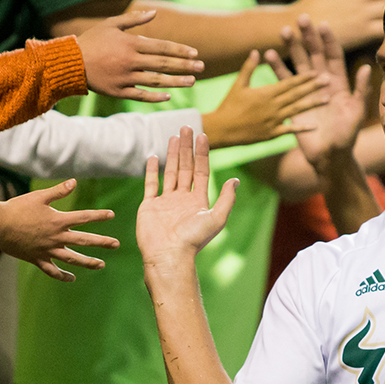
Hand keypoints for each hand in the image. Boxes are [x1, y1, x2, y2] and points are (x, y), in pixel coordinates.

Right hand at [0, 179, 118, 281]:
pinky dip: (62, 276)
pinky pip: (52, 271)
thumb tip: (75, 182)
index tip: (112, 215)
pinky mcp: (37, 259)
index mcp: (58, 221)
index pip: (84, 218)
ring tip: (101, 265)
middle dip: (102, 242)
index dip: (99, 216)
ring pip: (72, 259)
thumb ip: (59, 191)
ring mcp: (47, 250)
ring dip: (88, 262)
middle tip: (116, 244)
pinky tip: (72, 278)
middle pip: (84, 241)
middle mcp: (56, 237)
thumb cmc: (17, 208)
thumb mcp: (39, 197)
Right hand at [76, 10, 203, 102]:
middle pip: (163, 64)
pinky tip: (168, 96)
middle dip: (185, 66)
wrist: (70, 62)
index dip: (180, 51)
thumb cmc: (91, 41)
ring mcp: (125, 78)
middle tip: (202, 67)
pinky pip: (140, 95)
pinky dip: (155, 96)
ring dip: (176, 81)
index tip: (195, 54)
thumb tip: (154, 13)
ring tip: (192, 82)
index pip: (162, 47)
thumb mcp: (111, 24)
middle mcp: (130, 61)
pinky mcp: (118, 91)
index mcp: (130, 43)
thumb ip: (134, 19)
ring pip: (156, 81)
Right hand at [136, 127, 237, 266]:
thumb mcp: (216, 218)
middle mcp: (182, 199)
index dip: (202, 153)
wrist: (168, 255)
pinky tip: (153, 157)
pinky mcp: (149, 206)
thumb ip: (226, 198)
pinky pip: (151, 185)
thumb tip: (235, 180)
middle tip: (185, 128)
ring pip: (170, 172)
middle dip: (186, 148)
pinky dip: (152, 171)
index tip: (202, 136)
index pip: (201, 171)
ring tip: (173, 137)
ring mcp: (165, 202)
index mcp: (198, 200)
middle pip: (185, 167)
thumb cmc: (193, 240)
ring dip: (172, 155)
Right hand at [202, 50, 330, 148]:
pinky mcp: (271, 134)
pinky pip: (289, 130)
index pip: (288, 83)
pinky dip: (301, 128)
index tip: (316, 71)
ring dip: (312, 104)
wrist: (221, 130)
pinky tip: (314, 125)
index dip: (303, 77)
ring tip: (327, 99)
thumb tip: (256, 50)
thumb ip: (248, 68)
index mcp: (266, 93)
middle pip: (296, 94)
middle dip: (313, 87)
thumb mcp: (237, 85)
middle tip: (328, 80)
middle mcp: (272, 106)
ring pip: (296, 110)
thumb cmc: (228, 106)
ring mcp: (273, 120)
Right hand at [266, 16, 370, 169]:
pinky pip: (283, 83)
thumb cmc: (346, 136)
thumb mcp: (357, 112)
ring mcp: (305, 92)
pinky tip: (268, 55)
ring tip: (282, 32)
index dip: (328, 41)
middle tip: (300, 19)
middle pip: (313, 55)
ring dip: (290, 48)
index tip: (322, 24)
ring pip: (297, 64)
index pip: (333, 56)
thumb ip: (361, 90)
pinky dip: (276, 68)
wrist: (329, 156)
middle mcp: (321, 83)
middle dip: (307, 37)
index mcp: (338, 83)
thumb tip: (367, 66)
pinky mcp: (292, 102)